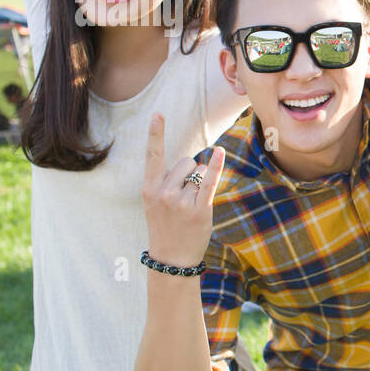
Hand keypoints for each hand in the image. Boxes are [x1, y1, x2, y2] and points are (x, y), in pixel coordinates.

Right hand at [141, 112, 224, 266]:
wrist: (171, 257)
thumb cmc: (165, 226)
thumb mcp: (155, 203)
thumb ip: (165, 181)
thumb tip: (192, 162)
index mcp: (149, 188)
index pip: (152, 156)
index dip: (156, 134)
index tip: (158, 113)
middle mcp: (163, 192)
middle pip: (185, 162)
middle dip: (190, 171)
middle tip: (185, 196)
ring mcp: (181, 202)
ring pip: (199, 172)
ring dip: (200, 182)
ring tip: (191, 205)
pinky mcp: (199, 209)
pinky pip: (209, 181)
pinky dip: (216, 166)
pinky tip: (220, 153)